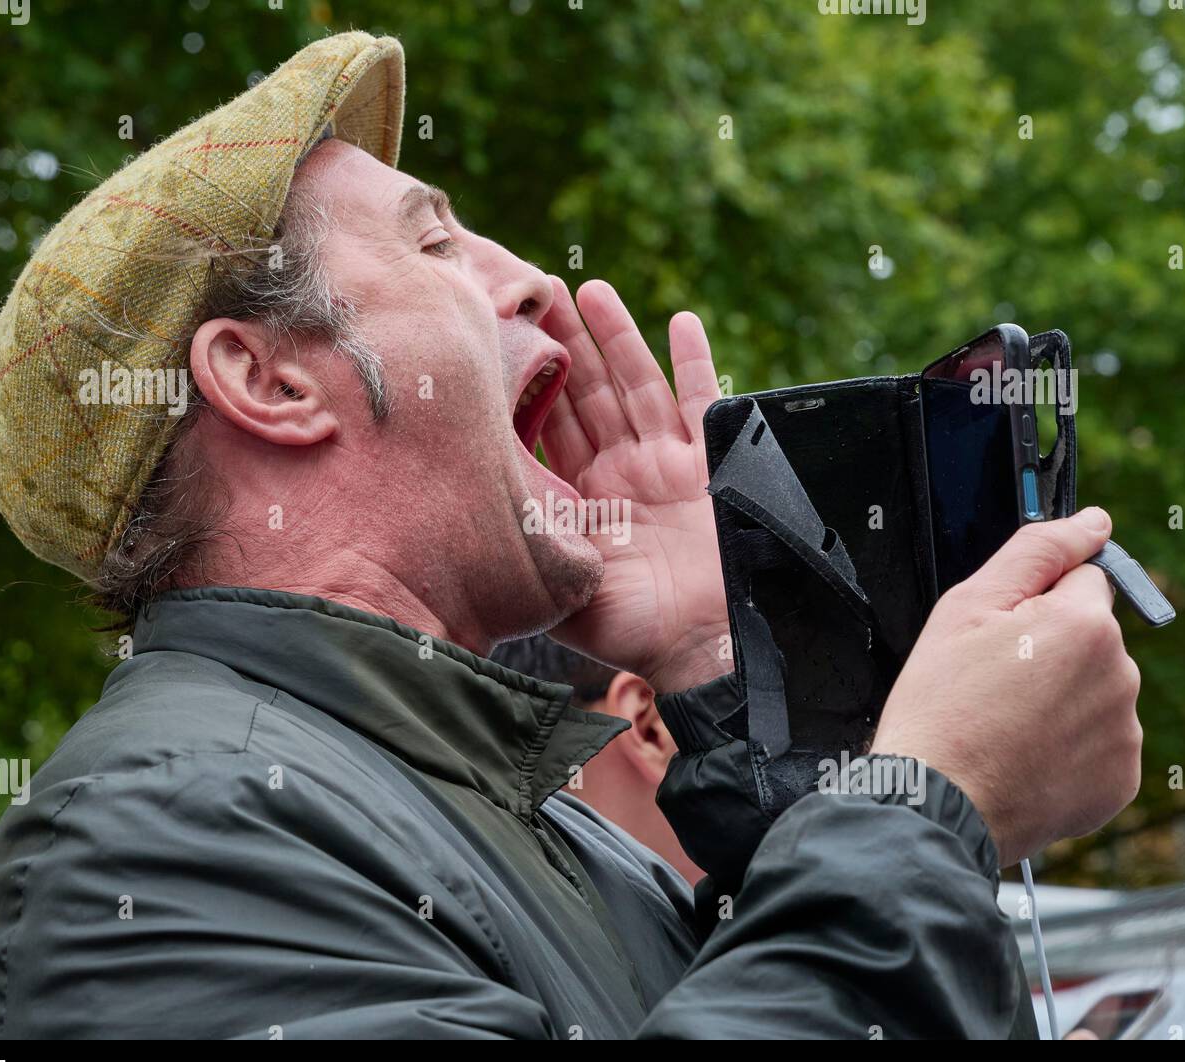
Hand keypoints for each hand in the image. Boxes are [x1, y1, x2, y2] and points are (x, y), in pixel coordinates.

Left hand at [538, 278, 730, 691]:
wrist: (704, 647)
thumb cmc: (632, 629)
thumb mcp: (562, 586)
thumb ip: (530, 549)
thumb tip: (474, 521)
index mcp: (583, 497)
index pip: (551, 427)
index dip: (532, 383)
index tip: (506, 339)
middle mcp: (621, 473)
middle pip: (589, 394)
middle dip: (565, 344)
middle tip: (537, 292)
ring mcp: (666, 465)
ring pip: (637, 386)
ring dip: (616, 338)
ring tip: (589, 290)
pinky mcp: (710, 465)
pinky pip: (702, 403)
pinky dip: (694, 362)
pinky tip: (681, 320)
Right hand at [871, 508, 1142, 865]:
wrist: (935, 802)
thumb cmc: (940, 706)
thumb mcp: (966, 607)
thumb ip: (1035, 552)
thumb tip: (1092, 522)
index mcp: (1085, 623)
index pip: (1080, 582)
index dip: (1032, 605)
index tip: (1000, 638)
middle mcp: (1119, 675)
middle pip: (1090, 638)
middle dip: (1050, 651)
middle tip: (993, 684)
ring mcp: (1124, 732)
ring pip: (1093, 691)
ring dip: (1060, 699)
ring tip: (1004, 725)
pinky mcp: (1120, 779)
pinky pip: (1098, 744)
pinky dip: (1067, 748)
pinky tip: (1024, 756)